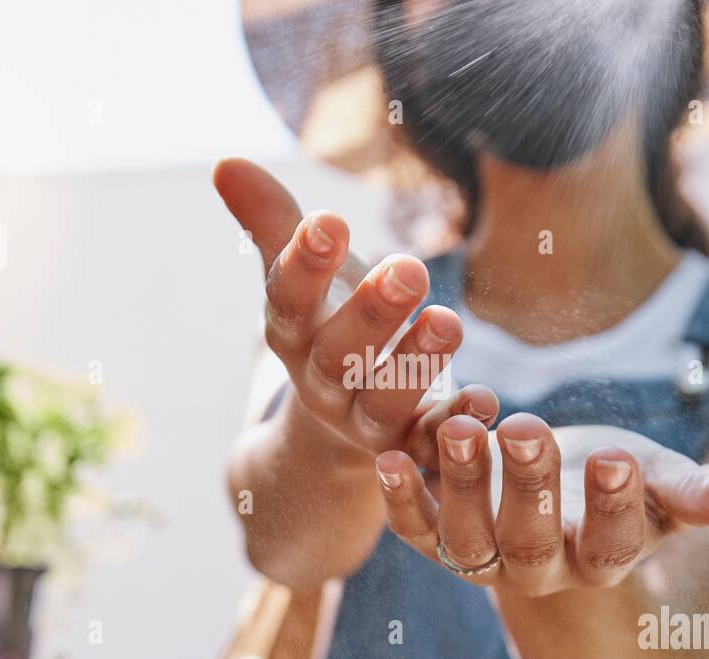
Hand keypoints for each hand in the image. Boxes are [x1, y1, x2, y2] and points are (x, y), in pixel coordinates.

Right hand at [213, 157, 498, 467]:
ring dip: (417, 364)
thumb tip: (224, 161)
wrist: (346, 414)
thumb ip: (272, 221)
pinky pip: (429, 444)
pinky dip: (455, 425)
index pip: (288, 302)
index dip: (304, 265)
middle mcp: (322, 383)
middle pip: (338, 355)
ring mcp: (364, 419)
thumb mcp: (304, 273)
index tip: (328, 220)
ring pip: (384, 402)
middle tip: (409, 268)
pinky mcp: (410, 445)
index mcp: (293, 335)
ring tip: (450, 321)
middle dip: (372, 313)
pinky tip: (484, 399)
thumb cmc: (330, 321)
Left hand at [374, 413, 708, 596]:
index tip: (617, 455)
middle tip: (526, 427)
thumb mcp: (656, 475)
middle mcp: (539, 569)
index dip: (615, 505)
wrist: (552, 480)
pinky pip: (414, 529)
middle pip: (531, 539)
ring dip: (460, 484)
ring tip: (461, 428)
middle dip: (528, 484)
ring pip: (467, 535)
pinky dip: (399, 498)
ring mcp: (482, 558)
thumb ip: (694, 491)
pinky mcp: (437, 538)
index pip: (612, 543)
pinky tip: (388, 456)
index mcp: (602, 557)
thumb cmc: (613, 474)